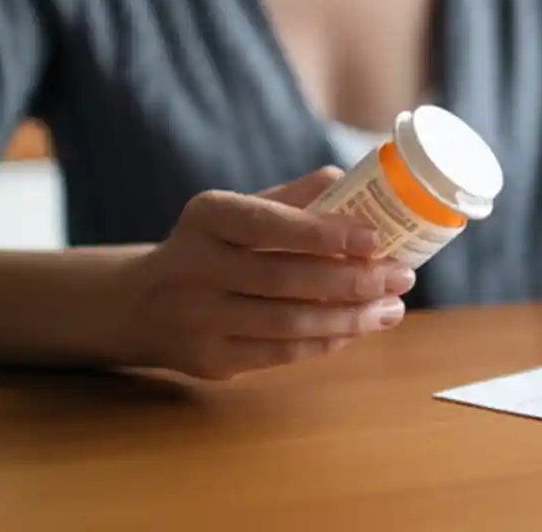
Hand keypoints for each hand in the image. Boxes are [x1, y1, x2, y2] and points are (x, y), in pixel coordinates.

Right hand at [118, 167, 414, 379]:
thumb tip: (355, 181)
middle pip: (287, 279)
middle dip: (354, 281)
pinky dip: (326, 342)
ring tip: (390, 308)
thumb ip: (295, 198)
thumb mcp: (238, 211)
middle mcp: (195, 267)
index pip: (270, 224)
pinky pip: (281, 353)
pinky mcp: (209, 360)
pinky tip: (356, 329)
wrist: (140, 305)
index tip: (376, 239)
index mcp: (208, 218)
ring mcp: (198, 319)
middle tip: (401, 277)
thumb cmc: (212, 247)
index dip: (326, 233)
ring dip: (350, 318)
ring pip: (289, 323)